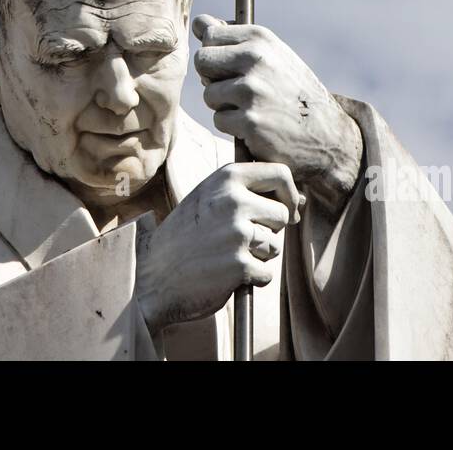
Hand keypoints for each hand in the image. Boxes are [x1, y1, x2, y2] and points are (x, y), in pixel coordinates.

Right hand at [135, 162, 301, 332]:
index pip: (280, 173)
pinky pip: (266, 273)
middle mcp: (233, 200)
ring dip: (257, 257)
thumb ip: (245, 192)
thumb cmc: (184, 237)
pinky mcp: (240, 264)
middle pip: (282, 215)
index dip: (288, 195)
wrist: (152, 276)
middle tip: (237, 240)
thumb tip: (300, 200)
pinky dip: (250, 279)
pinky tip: (224, 274)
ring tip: (225, 255)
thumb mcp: (207, 198)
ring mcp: (237, 232)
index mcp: (226, 177)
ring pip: (274, 246)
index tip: (284, 210)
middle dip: (267, 231)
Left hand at [192, 14, 362, 200]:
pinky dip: (233, 126)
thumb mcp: (272, 55)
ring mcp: (252, 91)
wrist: (327, 133)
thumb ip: (235, 39)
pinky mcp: (250, 121)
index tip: (231, 65)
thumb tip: (199, 23)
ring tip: (252, 108)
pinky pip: (219, 120)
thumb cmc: (292, 91)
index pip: (209, 35)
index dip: (215, 53)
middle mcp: (256, 59)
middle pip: (201, 62)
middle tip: (238, 89)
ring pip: (209, 94)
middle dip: (213, 78)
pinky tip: (256, 125)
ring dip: (224, 105)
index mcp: (260, 38)